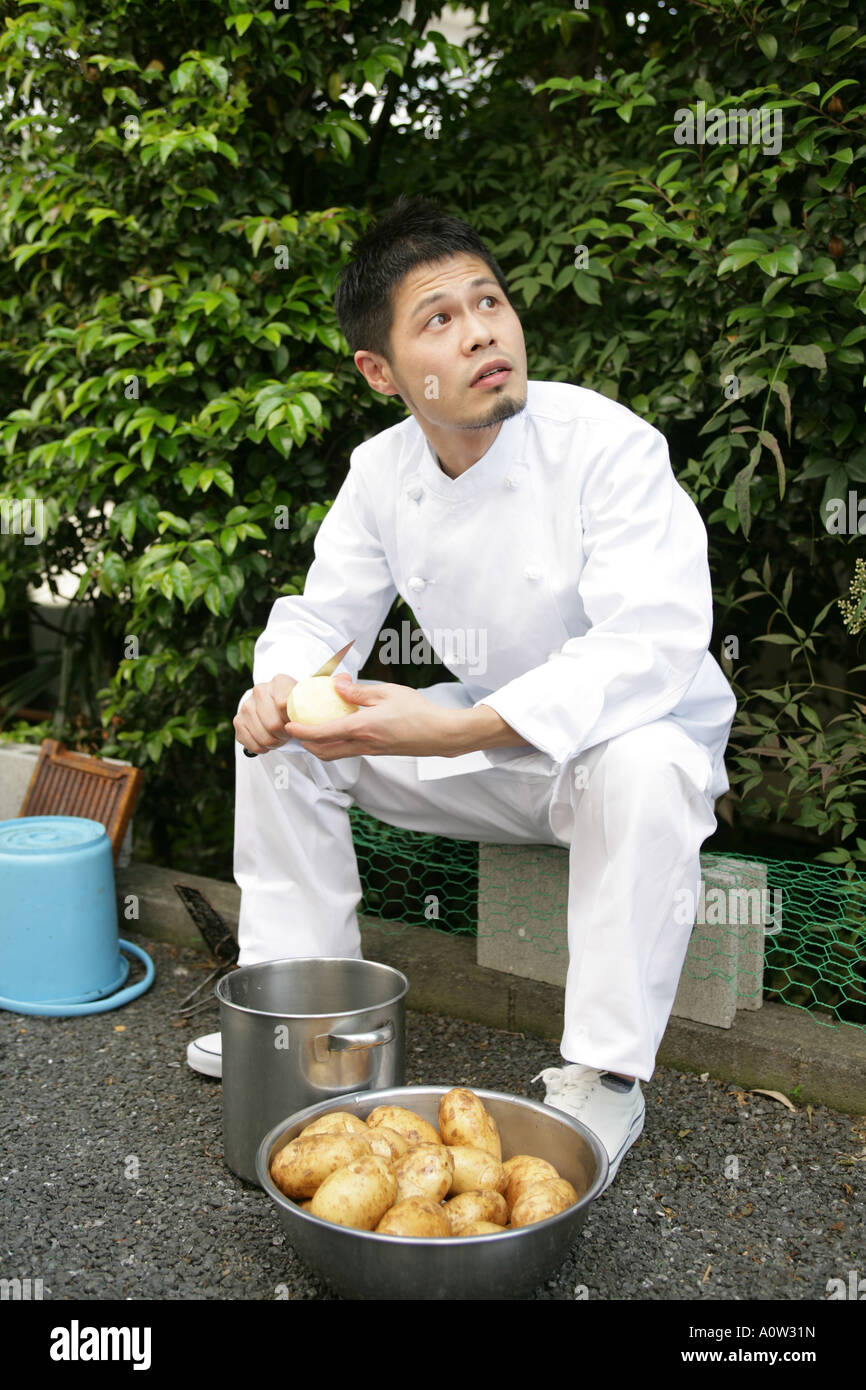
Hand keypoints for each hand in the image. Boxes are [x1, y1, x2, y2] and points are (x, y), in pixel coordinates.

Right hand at [233, 673, 297, 754]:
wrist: (275, 705)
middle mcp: (260, 690)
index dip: (292, 721)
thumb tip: (304, 724)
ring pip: (263, 737)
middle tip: (288, 734)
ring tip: (279, 737)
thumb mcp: (305, 702)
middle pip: (273, 724)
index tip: (297, 723)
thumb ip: (308, 708)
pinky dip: (261, 748)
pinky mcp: (238, 720)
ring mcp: (246, 705)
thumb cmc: (294, 706)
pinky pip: (251, 744)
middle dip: (284, 735)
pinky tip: (267, 742)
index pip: (284, 705)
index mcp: (279, 682)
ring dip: (274, 743)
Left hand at [283, 676, 460, 760]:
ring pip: (335, 754)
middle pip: (324, 752)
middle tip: (296, 729)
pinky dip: (335, 744)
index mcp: (362, 728)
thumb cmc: (417, 711)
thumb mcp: (387, 693)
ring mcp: (370, 751)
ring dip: (319, 746)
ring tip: (312, 731)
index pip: (323, 733)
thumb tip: (336, 684)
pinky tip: (338, 730)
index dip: (302, 730)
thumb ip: (358, 691)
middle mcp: (363, 744)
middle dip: (306, 743)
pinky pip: (349, 751)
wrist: (440, 734)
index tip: (289, 724)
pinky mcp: (377, 753)